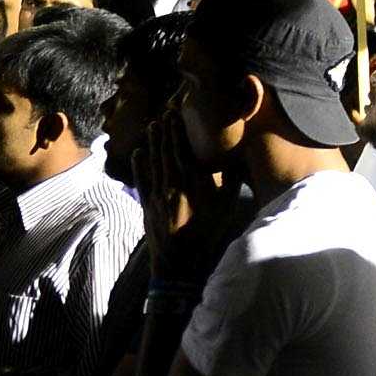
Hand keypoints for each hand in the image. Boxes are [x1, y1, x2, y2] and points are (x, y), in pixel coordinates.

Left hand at [138, 112, 243, 277]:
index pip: (183, 150)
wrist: (179, 263)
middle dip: (165, 131)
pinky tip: (138, 153)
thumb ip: (232, 181)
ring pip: (154, 162)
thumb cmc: (207, 234)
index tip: (176, 114)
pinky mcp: (147, 205)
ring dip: (153, 143)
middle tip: (164, 113)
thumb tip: (237, 158)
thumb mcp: (226, 207)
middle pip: (167, 152)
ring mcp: (157, 194)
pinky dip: (139, 166)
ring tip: (152, 125)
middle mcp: (172, 184)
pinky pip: (142, 181)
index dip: (178, 131)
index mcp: (192, 183)